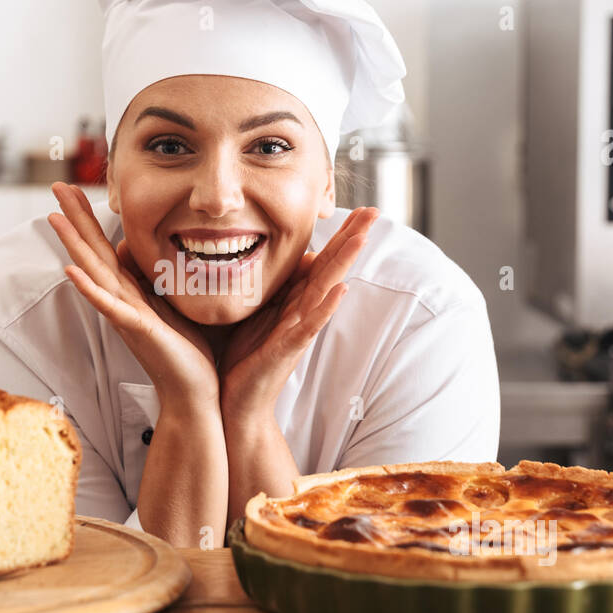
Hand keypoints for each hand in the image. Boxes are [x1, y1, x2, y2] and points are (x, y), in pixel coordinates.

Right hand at [47, 183, 219, 407]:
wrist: (194, 395)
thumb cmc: (189, 354)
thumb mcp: (173, 304)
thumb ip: (156, 278)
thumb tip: (143, 252)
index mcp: (132, 294)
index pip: (105, 248)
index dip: (90, 219)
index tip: (75, 188)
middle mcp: (122, 302)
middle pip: (92, 252)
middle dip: (75, 218)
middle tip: (55, 184)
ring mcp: (125, 316)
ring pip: (94, 272)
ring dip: (73, 244)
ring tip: (54, 216)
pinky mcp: (137, 331)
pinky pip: (109, 306)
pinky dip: (89, 289)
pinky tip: (70, 271)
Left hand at [218, 207, 377, 415]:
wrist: (236, 403)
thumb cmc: (243, 359)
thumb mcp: (257, 312)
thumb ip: (274, 287)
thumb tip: (290, 258)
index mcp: (294, 302)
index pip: (321, 261)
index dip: (340, 235)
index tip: (360, 208)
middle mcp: (302, 314)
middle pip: (331, 269)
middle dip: (352, 239)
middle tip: (376, 211)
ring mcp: (298, 331)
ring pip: (325, 290)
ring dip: (344, 264)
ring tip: (362, 238)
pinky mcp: (288, 350)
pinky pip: (310, 325)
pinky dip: (326, 307)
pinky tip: (341, 289)